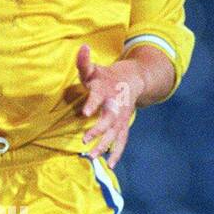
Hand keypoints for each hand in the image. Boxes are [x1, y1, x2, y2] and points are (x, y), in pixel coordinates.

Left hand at [76, 44, 144, 168]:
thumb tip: (82, 47)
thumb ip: (84, 62)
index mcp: (106, 90)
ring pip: (114, 134)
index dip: (92, 103)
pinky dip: (116, 153)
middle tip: (84, 140)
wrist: (131, 81)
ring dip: (104, 146)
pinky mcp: (123, 126)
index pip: (98, 96)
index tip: (84, 113)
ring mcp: (121, 118)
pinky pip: (121, 142)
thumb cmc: (105, 77)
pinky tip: (109, 166)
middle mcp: (115, 105)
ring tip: (92, 157)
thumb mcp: (94, 69)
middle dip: (98, 130)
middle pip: (108, 120)